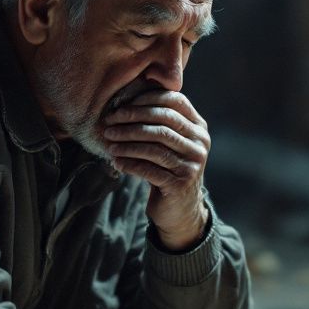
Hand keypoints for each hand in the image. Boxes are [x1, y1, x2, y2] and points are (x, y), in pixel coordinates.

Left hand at [103, 90, 210, 250]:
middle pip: (163, 122)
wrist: (180, 208)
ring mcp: (192, 164)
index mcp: (198, 127)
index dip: (146, 100)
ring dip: (127, 144)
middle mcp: (200, 143)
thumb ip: (158, 122)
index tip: (120, 107)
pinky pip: (149, 169)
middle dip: (132, 120)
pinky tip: (116, 162)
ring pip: (154, 146)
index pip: (174, 101)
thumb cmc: (168, 168)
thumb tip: (123, 102)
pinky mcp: (180, 184)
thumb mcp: (169, 143)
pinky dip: (129, 164)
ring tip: (109, 144)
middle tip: (108, 125)